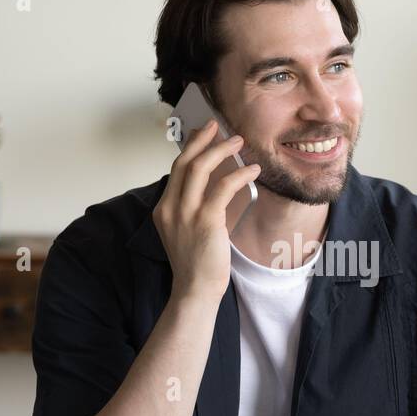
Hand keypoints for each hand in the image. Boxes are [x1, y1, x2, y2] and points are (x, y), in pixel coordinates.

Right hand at [153, 118, 260, 305]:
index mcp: (163, 209)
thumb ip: (192, 209)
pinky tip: (253, 170)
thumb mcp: (186, 232)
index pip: (176, 169)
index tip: (203, 134)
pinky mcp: (205, 221)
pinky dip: (239, 174)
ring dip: (221, 150)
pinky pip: (222, 187)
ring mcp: (185, 214)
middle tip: (218, 126)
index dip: (190, 147)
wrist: (195, 290)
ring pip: (200, 168)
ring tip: (239, 142)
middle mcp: (170, 207)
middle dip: (202, 139)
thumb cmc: (196, 264)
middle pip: (184, 161)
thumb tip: (215, 186)